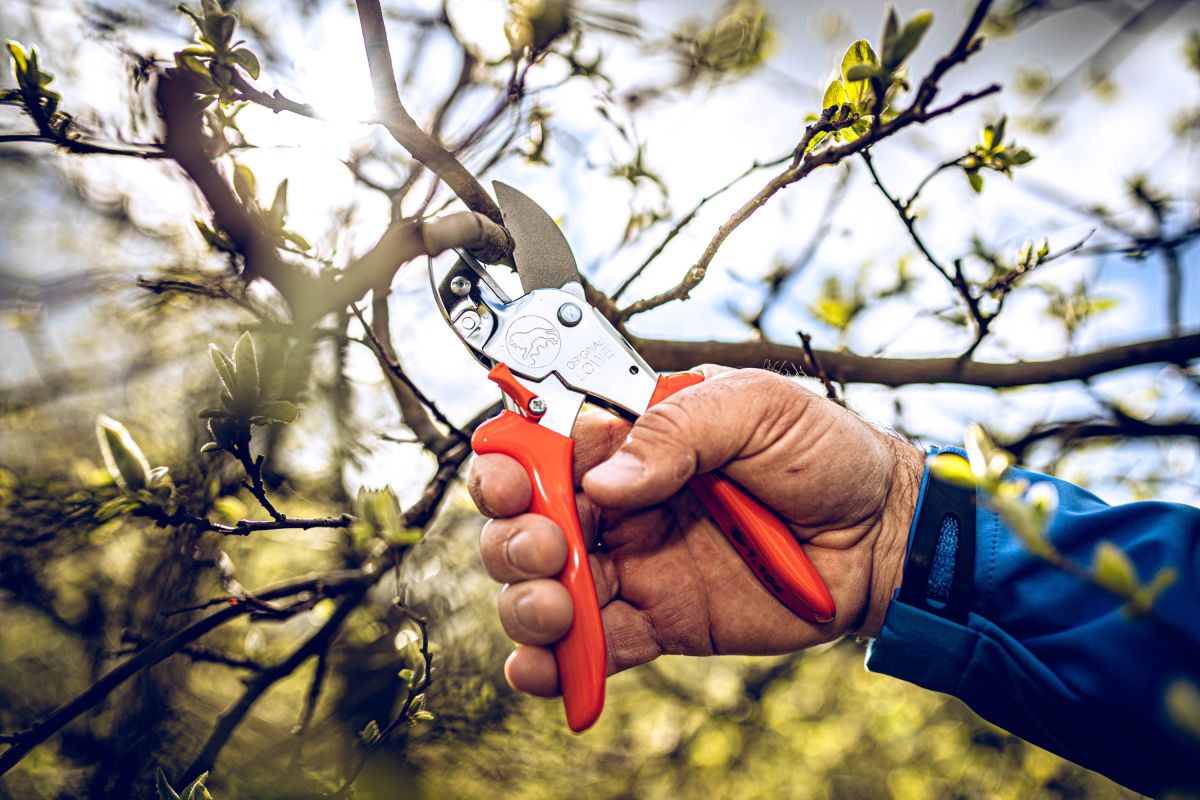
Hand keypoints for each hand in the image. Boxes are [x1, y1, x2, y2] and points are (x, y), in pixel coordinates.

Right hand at [468, 367, 924, 697]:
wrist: (880, 533)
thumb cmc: (824, 452)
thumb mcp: (755, 407)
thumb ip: (677, 428)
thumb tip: (603, 478)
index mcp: (633, 440)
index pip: (543, 446)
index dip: (512, 464)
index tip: (512, 481)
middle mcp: (620, 503)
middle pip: (526, 522)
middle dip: (513, 539)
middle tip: (546, 547)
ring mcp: (634, 565)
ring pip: (545, 588)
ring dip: (526, 602)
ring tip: (554, 609)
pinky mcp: (658, 622)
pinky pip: (595, 647)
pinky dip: (559, 666)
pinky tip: (545, 669)